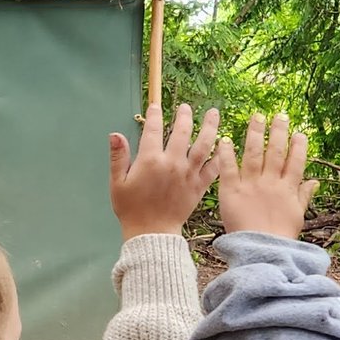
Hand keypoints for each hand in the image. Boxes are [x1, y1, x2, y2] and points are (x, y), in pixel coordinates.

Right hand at [109, 104, 221, 238]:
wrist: (152, 234)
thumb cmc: (131, 209)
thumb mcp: (118, 183)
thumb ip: (118, 157)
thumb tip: (115, 134)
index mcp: (150, 161)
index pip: (153, 130)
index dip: (154, 115)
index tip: (155, 106)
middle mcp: (172, 163)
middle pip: (182, 132)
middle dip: (184, 116)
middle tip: (186, 107)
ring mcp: (188, 174)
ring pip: (203, 145)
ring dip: (209, 127)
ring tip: (214, 113)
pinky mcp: (199, 186)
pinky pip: (213, 168)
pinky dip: (220, 155)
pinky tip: (224, 144)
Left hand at [216, 113, 317, 239]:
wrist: (261, 251)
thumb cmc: (280, 237)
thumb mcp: (297, 215)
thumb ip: (304, 195)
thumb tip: (316, 181)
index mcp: (288, 189)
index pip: (296, 161)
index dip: (298, 146)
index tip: (299, 132)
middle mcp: (270, 183)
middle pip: (275, 152)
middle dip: (278, 132)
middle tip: (279, 115)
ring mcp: (251, 185)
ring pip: (254, 154)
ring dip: (255, 134)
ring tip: (256, 117)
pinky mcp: (231, 191)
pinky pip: (229, 168)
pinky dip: (226, 153)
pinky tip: (224, 139)